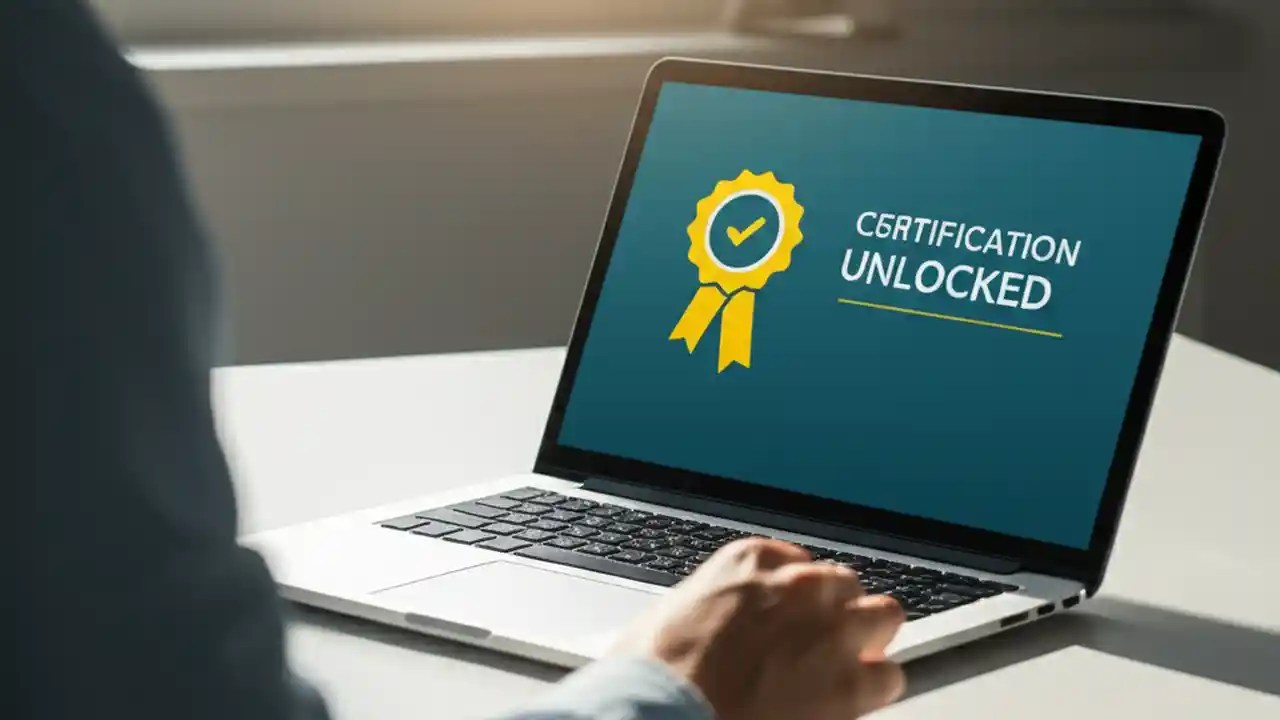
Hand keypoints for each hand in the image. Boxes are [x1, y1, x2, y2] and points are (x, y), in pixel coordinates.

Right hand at [613, 538, 905, 719]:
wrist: (665, 712)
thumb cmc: (653, 673)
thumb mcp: (671, 613)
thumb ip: (713, 605)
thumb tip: (714, 622)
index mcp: (750, 560)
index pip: (796, 562)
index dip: (794, 596)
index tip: (786, 616)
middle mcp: (799, 586)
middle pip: (844, 585)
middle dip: (835, 611)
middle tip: (816, 643)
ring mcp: (831, 631)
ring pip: (883, 616)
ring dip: (867, 639)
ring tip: (846, 667)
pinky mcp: (851, 682)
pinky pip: (890, 676)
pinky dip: (875, 687)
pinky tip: (850, 700)